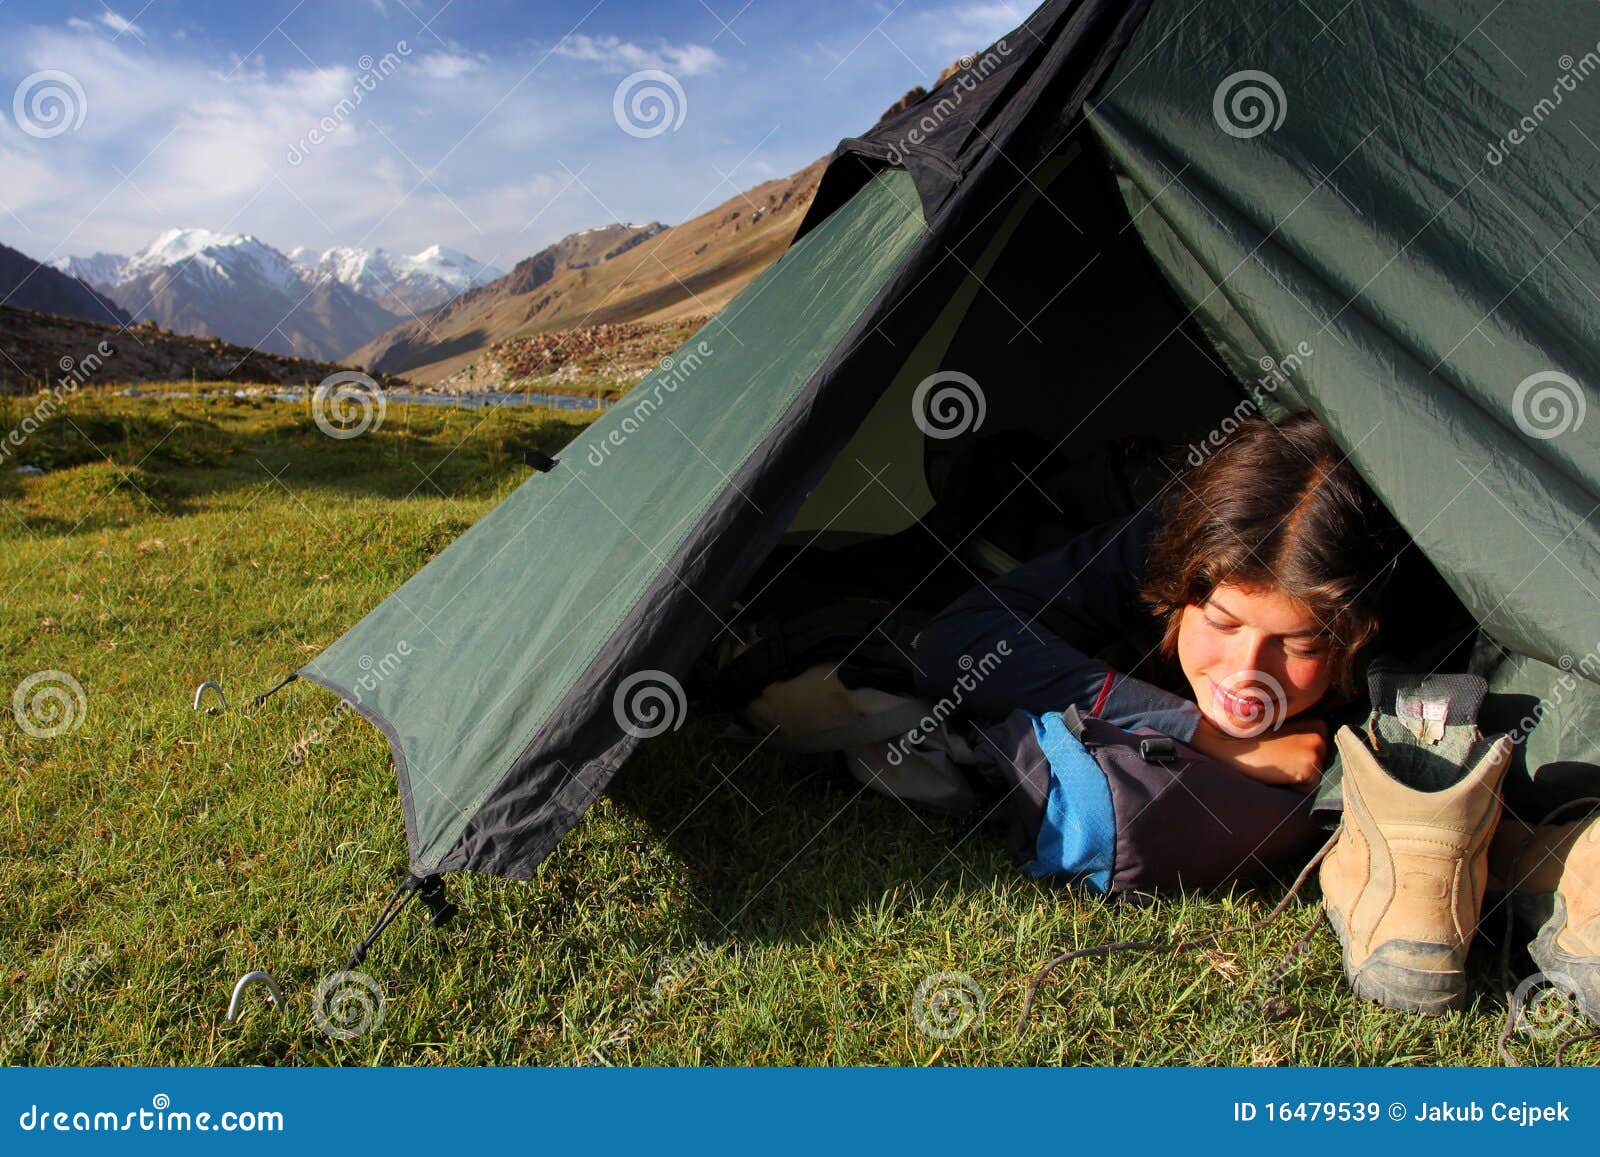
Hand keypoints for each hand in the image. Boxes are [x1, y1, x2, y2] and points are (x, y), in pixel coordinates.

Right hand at [1188, 715, 1329, 791]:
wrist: (1231, 744)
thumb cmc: (1252, 739)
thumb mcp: (1283, 729)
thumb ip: (1303, 736)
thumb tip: (1313, 759)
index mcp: (1318, 722)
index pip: (1322, 752)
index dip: (1302, 757)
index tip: (1283, 750)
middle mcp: (1322, 734)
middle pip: (1322, 764)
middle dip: (1303, 767)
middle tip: (1279, 758)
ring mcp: (1317, 749)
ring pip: (1316, 777)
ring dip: (1299, 777)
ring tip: (1277, 765)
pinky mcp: (1309, 766)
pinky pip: (1310, 788)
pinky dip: (1295, 787)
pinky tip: (1278, 774)